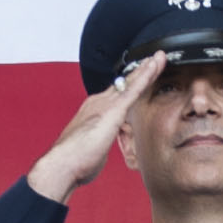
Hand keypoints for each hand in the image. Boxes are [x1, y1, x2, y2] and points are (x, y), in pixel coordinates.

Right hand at [25, 53, 165, 203]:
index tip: (136, 79)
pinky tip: (156, 65)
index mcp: (92, 112)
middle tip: (152, 61)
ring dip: (146, 68)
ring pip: (131, 82)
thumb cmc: (74, 162)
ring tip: (159, 57)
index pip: (115, 95)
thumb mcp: (91, 150)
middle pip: (123, 84)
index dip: (127, 87)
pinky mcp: (114, 109)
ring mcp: (106, 104)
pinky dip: (146, 75)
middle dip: (138, 72)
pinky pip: (135, 88)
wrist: (63, 164)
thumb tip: (99, 149)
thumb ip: (98, 144)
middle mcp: (98, 103)